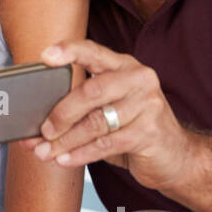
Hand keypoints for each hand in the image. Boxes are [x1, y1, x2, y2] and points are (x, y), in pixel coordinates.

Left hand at [25, 39, 197, 193]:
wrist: (176, 156)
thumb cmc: (134, 130)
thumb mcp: (109, 111)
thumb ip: (79, 112)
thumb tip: (36, 129)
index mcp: (124, 66)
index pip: (93, 51)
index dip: (69, 51)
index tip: (45, 56)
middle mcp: (138, 79)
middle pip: (91, 91)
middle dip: (61, 113)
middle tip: (43, 131)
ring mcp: (147, 105)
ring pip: (96, 122)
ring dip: (66, 140)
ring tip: (46, 152)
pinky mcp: (149, 132)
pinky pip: (105, 144)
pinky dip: (80, 154)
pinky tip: (65, 160)